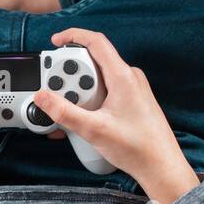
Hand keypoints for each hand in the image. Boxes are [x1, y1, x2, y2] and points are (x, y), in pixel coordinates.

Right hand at [32, 29, 198, 203]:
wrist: (161, 167)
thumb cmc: (138, 148)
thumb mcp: (93, 130)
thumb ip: (64, 112)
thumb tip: (43, 97)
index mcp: (124, 77)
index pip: (97, 42)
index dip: (73, 36)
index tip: (55, 40)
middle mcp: (130, 78)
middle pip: (93, 63)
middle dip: (71, 75)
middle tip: (58, 91)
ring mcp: (133, 89)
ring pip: (98, 80)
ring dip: (80, 92)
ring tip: (72, 113)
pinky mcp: (132, 101)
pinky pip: (106, 92)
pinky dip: (91, 101)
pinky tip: (82, 119)